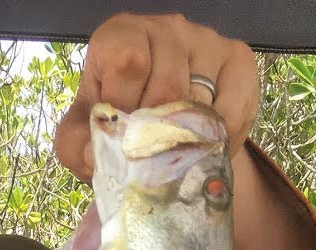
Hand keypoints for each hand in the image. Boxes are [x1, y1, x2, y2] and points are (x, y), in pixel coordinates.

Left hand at [54, 12, 259, 184]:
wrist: (159, 121)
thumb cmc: (117, 117)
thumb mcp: (84, 131)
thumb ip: (76, 144)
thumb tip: (94, 155)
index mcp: (120, 34)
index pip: (128, 62)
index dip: (124, 106)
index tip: (120, 128)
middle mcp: (165, 27)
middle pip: (167, 88)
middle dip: (153, 132)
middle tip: (146, 147)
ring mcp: (206, 40)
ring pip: (199, 102)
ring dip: (184, 139)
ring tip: (172, 149)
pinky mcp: (238, 59)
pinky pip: (231, 112)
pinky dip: (216, 141)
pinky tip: (202, 145)